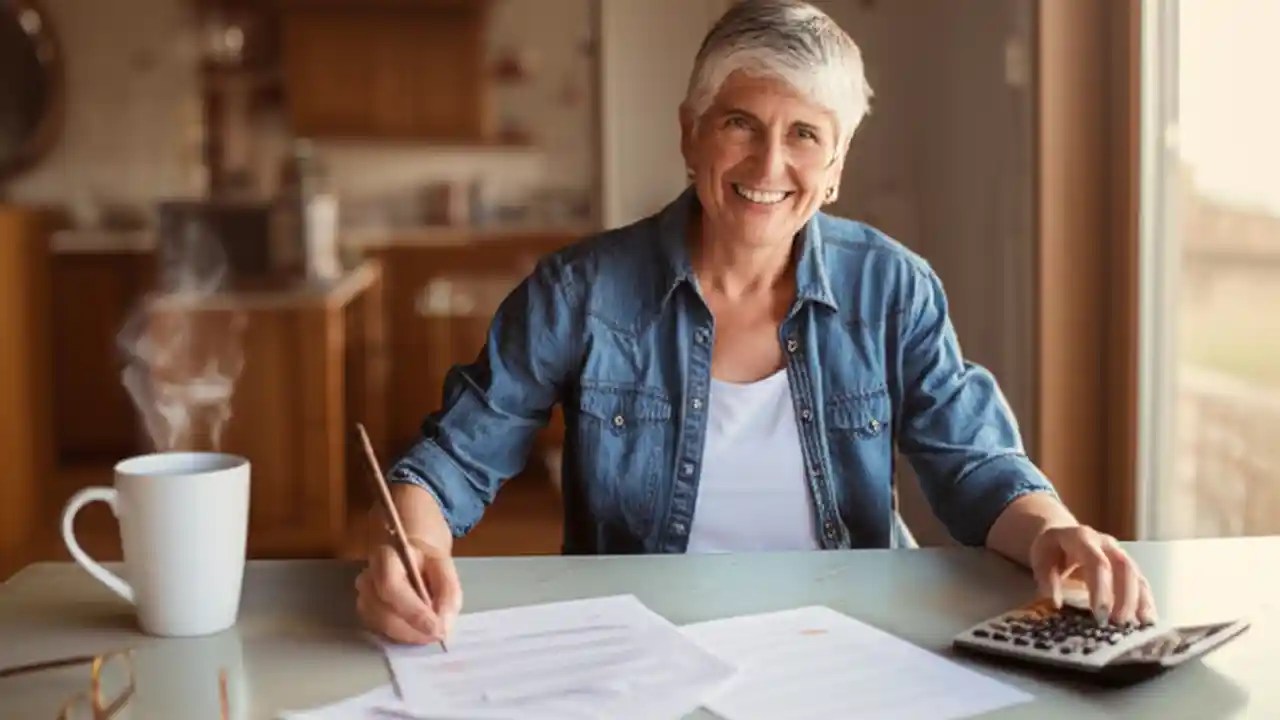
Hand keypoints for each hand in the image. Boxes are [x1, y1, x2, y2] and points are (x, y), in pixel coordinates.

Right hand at [355, 536, 462, 643]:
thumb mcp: (444, 566)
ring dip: (408, 635)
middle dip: (412, 630)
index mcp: (386, 557)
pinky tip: (417, 630)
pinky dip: (402, 636)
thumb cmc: (426, 561)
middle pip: (382, 613)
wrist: (409, 557)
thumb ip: (448, 592)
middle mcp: (367, 578)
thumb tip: (443, 626)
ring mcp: (363, 598)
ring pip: (381, 626)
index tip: (436, 628)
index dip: (413, 612)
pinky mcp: (365, 613)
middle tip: (437, 634)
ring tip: (430, 632)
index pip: (391, 586)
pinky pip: (380, 632)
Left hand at [1029, 525, 1157, 624]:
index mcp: (1082, 538)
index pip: (1097, 563)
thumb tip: (1056, 602)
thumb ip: (1046, 578)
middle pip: (1124, 568)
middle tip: (1117, 623)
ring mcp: (1120, 554)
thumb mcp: (1041, 558)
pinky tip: (1147, 621)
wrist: (1064, 536)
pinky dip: (1146, 602)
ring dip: (1139, 602)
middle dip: (1124, 597)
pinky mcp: (1128, 567)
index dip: (1101, 588)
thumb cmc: (1052, 551)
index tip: (1099, 614)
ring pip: (1137, 575)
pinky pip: (1142, 583)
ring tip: (1137, 626)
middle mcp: (1106, 544)